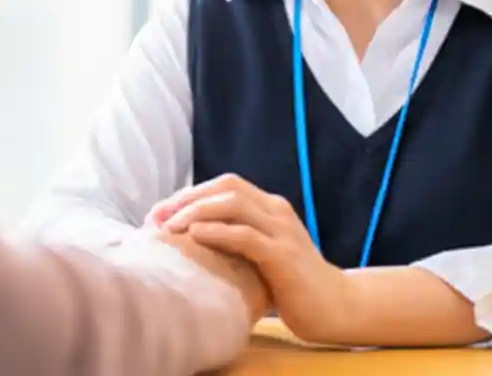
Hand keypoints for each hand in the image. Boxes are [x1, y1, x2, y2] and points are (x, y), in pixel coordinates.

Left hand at [150, 174, 345, 341]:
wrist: (335, 306)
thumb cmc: (290, 284)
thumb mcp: (259, 253)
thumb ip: (234, 239)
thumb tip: (187, 237)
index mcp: (269, 207)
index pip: (224, 185)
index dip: (189, 194)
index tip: (159, 213)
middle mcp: (276, 211)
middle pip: (226, 187)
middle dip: (187, 198)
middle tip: (157, 217)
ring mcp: (281, 231)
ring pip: (234, 204)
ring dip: (196, 211)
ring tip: (169, 227)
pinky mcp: (283, 255)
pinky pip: (246, 235)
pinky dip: (218, 232)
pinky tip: (195, 236)